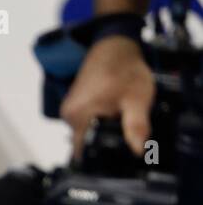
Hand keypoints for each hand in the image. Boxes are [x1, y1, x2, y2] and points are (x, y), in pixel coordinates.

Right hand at [60, 35, 154, 157]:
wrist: (114, 46)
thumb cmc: (125, 69)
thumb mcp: (137, 98)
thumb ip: (136, 125)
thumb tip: (138, 150)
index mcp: (78, 117)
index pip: (84, 152)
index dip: (102, 158)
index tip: (117, 156)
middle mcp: (67, 116)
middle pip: (84, 143)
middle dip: (103, 143)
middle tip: (122, 129)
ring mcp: (68, 110)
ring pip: (84, 134)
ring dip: (100, 132)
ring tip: (116, 117)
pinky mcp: (72, 106)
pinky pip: (83, 124)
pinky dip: (97, 123)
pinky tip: (109, 113)